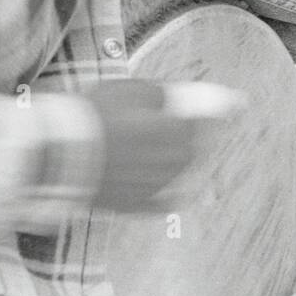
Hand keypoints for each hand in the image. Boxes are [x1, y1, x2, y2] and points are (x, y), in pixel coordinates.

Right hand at [87, 79, 245, 213]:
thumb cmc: (92, 115)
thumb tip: (176, 100)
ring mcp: (151, 187)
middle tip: (210, 125)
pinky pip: (164, 203)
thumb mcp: (130, 90)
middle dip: (205, 135)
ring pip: (183, 174)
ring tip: (193, 150)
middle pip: (197, 148)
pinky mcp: (132, 205)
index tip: (240, 103)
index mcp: (173, 132)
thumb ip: (162, 95)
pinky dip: (178, 195)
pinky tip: (188, 193)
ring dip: (191, 161)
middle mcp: (169, 163)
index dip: (225, 109)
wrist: (55, 155)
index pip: (208, 119)